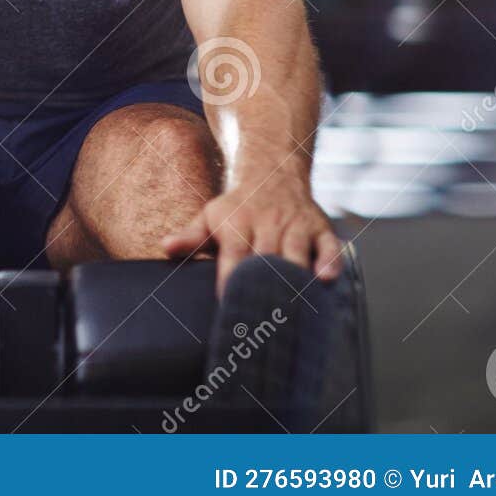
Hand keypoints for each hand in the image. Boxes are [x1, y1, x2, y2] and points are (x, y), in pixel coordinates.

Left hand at [161, 181, 341, 294]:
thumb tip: (166, 247)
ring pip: (297, 254)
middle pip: (267, 259)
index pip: (234, 254)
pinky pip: (329, 246)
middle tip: (261, 321)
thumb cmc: (236, 208)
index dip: (231, 279)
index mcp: (237, 223)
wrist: (273, 174)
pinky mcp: (321, 228)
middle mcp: (268, 224)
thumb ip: (191, 237)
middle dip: (264, 288)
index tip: (227, 305)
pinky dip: (329, 262)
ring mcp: (296, 226)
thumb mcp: (209, 217)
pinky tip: (325, 280)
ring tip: (291, 312)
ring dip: (294, 280)